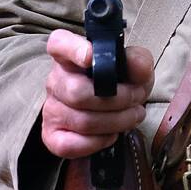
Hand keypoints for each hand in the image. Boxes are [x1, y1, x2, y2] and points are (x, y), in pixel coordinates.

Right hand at [41, 28, 154, 159]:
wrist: (113, 110)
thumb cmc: (119, 83)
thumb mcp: (134, 68)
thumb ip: (138, 61)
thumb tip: (136, 66)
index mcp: (70, 55)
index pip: (59, 44)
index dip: (73, 50)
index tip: (91, 56)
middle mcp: (56, 80)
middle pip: (78, 92)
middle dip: (117, 98)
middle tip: (136, 98)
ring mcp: (52, 109)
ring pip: (82, 121)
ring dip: (117, 121)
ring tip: (133, 115)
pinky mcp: (53, 135)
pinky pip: (71, 145)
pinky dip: (99, 142)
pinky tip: (111, 133)